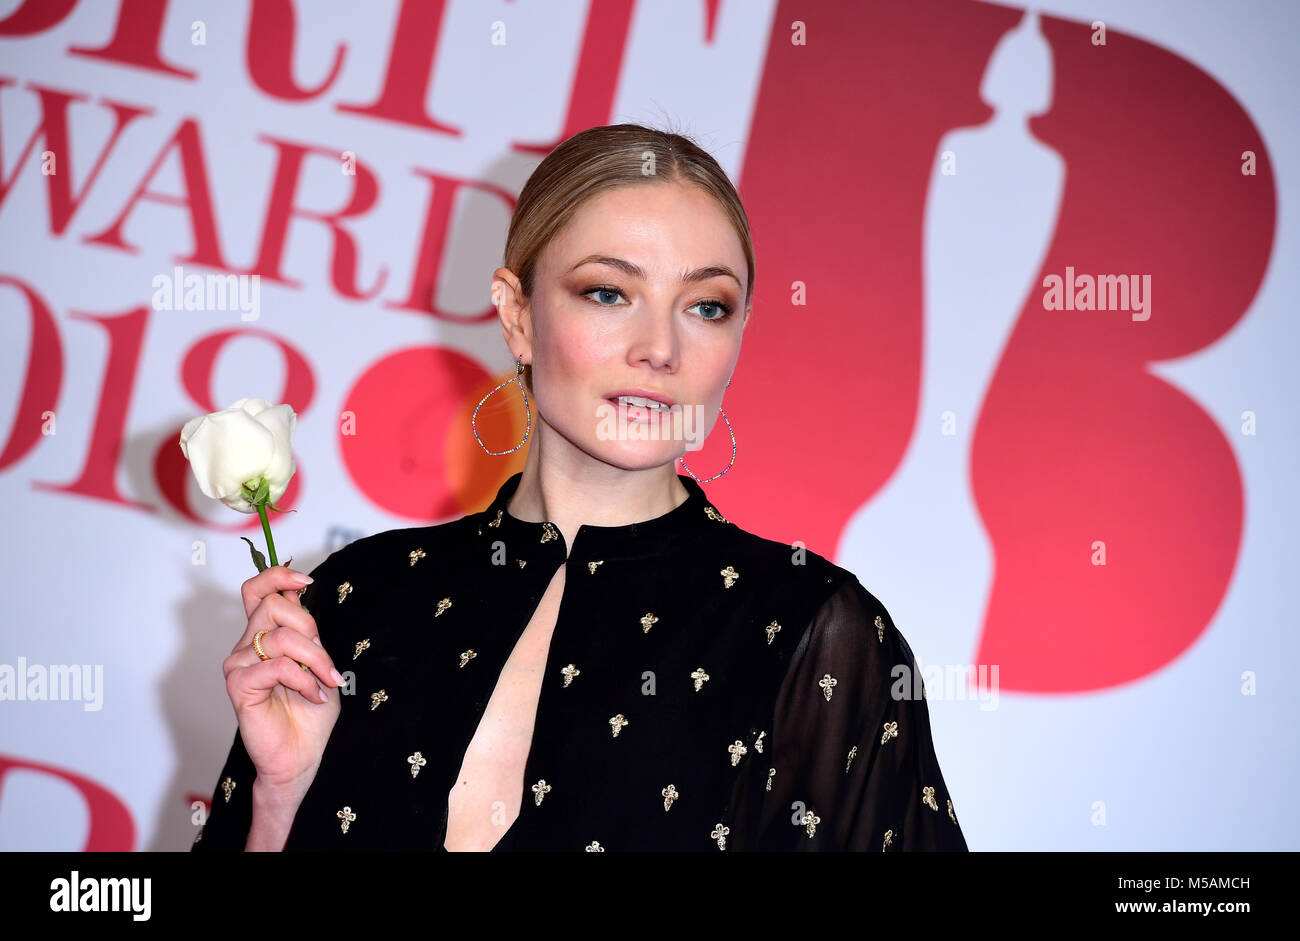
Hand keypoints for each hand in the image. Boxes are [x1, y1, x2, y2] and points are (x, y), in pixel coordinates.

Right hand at [223, 564, 343, 799]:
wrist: (303, 754)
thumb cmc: (311, 710)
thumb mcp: (318, 661)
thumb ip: (307, 630)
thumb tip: (299, 589)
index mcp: (264, 635)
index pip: (257, 590)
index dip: (278, 575)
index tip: (306, 580)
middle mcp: (247, 646)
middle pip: (274, 606)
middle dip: (310, 628)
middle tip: (324, 661)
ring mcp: (239, 665)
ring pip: (280, 638)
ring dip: (315, 659)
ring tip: (326, 682)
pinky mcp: (238, 686)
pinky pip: (277, 666)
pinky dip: (304, 680)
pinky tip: (313, 696)